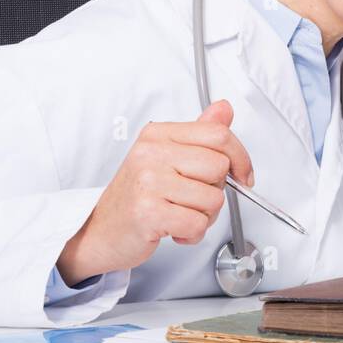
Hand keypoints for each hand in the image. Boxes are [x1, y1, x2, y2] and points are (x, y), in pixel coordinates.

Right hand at [57, 100, 254, 284]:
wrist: (99, 230)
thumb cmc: (136, 195)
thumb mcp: (166, 156)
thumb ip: (199, 134)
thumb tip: (224, 109)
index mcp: (158, 134)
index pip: (218, 134)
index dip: (241, 158)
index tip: (242, 175)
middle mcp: (151, 152)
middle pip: (219, 167)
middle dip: (215, 191)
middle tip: (192, 199)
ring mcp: (148, 181)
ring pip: (212, 199)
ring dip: (203, 216)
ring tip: (179, 214)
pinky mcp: (148, 212)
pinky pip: (197, 224)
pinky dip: (191, 234)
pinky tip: (173, 229)